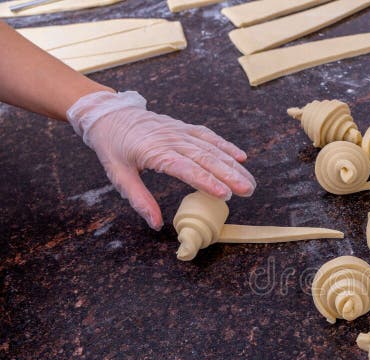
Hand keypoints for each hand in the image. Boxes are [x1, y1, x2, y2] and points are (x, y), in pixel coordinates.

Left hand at [67, 91, 255, 229]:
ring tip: (249, 181)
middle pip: (205, 158)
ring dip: (233, 165)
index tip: (224, 194)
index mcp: (154, 151)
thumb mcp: (118, 175)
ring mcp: (180, 131)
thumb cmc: (113, 147)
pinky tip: (241, 157)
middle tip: (248, 191)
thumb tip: (156, 223)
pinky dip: (226, 145)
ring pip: (211, 148)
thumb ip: (139, 199)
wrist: (108, 114)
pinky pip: (208, 135)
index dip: (206, 181)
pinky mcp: (184, 127)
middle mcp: (171, 139)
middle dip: (229, 175)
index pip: (185, 168)